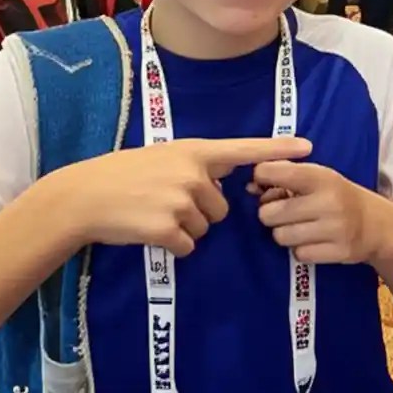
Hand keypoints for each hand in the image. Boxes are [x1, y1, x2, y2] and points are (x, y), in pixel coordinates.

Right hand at [42, 137, 312, 256]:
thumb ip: (195, 165)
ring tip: (153, 213)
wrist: (83, 197)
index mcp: (193, 152)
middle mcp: (193, 173)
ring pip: (206, 227)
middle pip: (222, 207)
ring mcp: (181, 201)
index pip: (245, 149)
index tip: (309, 147)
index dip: (278, 149)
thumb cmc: (120, 176)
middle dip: (200, 211)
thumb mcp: (162, 157)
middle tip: (164, 202)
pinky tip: (148, 230)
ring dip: (184, 228)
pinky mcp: (169, 228)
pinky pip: (188, 245)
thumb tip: (223, 178)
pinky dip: (172, 244)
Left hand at [251, 161, 392, 264]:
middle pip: (269, 213)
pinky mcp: (339, 252)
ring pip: (280, 236)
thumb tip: (250, 187)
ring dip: (284, 234)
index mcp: (321, 177)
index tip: (266, 184)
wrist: (378, 224)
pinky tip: (313, 242)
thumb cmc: (338, 196)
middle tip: (285, 213)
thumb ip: (286, 176)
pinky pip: (299, 254)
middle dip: (271, 214)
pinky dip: (300, 250)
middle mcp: (328, 201)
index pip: (274, 172)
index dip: (262, 178)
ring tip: (299, 228)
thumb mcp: (319, 177)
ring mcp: (335, 228)